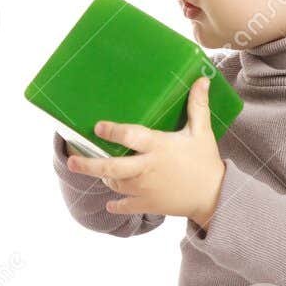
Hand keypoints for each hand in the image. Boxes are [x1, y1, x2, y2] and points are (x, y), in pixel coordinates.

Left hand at [65, 76, 226, 227]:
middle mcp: (147, 169)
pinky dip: (116, 204)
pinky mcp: (148, 205)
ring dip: (104, 177)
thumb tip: (201, 79)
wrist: (214, 196)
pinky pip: (125, 206)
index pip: (132, 137)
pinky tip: (110, 202)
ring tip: (99, 170)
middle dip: (89, 164)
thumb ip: (196, 106)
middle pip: (112, 167)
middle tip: (71, 160)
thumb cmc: (205, 161)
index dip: (113, 132)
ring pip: (115, 184)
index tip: (97, 127)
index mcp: (159, 148)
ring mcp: (145, 189)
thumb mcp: (201, 132)